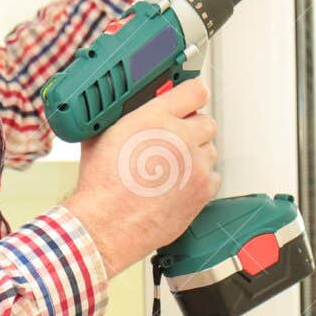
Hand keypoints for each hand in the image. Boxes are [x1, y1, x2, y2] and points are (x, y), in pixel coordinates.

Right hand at [63, 79, 220, 277]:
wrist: (106, 224)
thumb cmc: (101, 185)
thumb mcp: (102, 134)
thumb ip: (125, 115)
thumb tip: (133, 107)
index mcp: (155, 118)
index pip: (194, 91)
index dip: (192, 95)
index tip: (190, 100)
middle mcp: (179, 138)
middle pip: (206, 122)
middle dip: (192, 129)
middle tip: (175, 140)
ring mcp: (194, 165)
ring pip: (210, 150)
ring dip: (196, 155)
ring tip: (171, 168)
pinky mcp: (202, 190)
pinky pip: (213, 177)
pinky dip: (200, 180)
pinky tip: (178, 185)